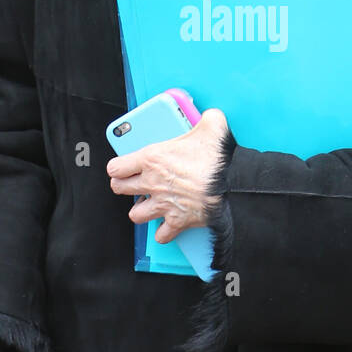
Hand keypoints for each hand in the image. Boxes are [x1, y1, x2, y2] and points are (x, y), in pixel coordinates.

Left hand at [106, 107, 228, 243]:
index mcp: (152, 158)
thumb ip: (206, 118)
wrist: (235, 184)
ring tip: (149, 203)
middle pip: (120, 189)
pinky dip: (164, 232)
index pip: (116, 167)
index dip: (117, 167)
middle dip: (123, 186)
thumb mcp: (212, 126)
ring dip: (141, 210)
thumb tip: (211, 116)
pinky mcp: (177, 221)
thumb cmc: (219, 157)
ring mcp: (163, 204)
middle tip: (133, 183)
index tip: (122, 168)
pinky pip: (161, 235)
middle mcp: (152, 183)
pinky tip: (168, 225)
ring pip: (135, 215)